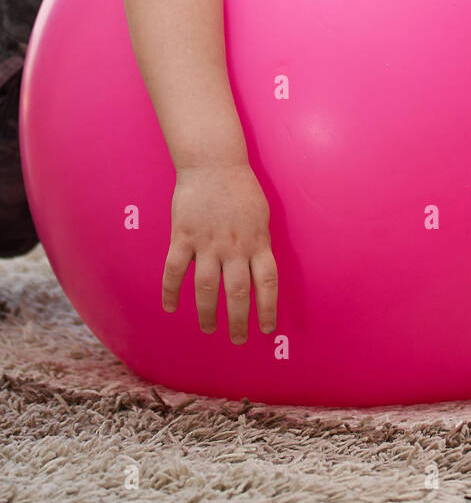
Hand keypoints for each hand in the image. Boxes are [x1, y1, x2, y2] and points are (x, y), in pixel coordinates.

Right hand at [162, 163, 277, 342]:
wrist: (213, 163)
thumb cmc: (241, 189)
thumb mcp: (261, 217)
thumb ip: (260, 244)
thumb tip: (262, 272)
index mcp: (257, 242)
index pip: (267, 283)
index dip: (268, 309)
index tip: (267, 329)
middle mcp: (234, 246)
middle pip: (239, 292)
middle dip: (239, 320)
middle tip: (239, 339)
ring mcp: (208, 242)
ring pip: (208, 288)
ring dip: (209, 313)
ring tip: (209, 329)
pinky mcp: (183, 236)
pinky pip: (175, 270)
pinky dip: (171, 291)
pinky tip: (171, 308)